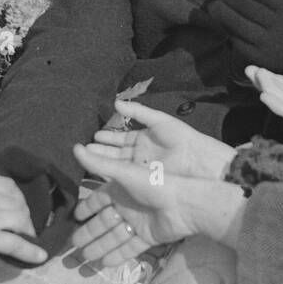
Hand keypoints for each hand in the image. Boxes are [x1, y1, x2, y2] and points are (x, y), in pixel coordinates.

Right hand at [0, 172, 45, 283]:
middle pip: (17, 202)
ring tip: (29, 239)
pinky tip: (39, 255)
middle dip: (25, 215)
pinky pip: (16, 243)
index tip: (19, 208)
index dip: (18, 198)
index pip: (8, 185)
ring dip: (28, 230)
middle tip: (24, 227)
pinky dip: (30, 250)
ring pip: (20, 219)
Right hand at [70, 145, 198, 265]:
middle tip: (72, 244)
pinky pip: (131, 247)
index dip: (87, 207)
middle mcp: (129, 205)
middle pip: (104, 221)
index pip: (99, 198)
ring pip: (115, 236)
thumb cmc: (155, 182)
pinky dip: (118, 255)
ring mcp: (139, 221)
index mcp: (123, 187)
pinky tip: (104, 263)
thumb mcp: (125, 172)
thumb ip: (99, 163)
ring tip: (83, 258)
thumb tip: (75, 147)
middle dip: (89, 232)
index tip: (75, 216)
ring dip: (99, 246)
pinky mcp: (150, 236)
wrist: (186, 203)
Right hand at [88, 99, 235, 180]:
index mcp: (143, 139)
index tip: (92, 136)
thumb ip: (138, 112)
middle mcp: (139, 154)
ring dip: (103, 162)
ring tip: (87, 159)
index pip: (120, 137)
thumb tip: (116, 102)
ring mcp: (140, 168)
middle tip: (84, 149)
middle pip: (115, 152)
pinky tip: (100, 174)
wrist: (198, 161)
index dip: (107, 136)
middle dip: (100, 150)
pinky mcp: (143, 181)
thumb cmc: (180, 138)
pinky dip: (112, 176)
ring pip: (117, 165)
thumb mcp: (159, 121)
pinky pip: (124, 178)